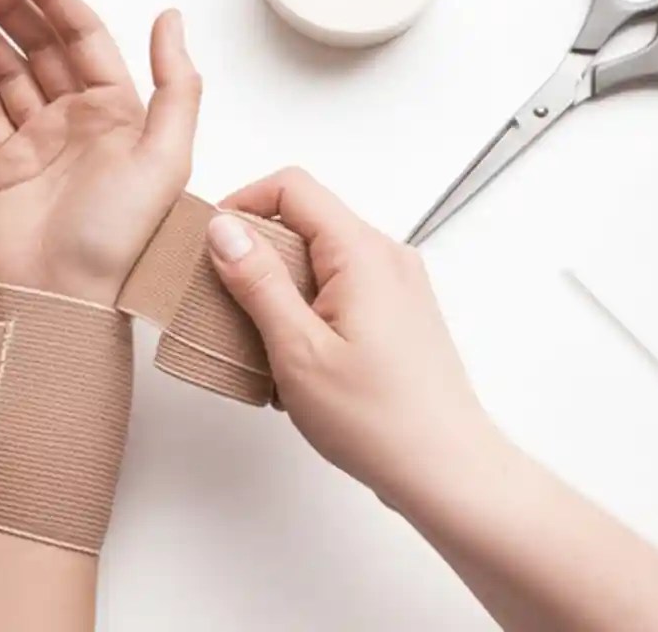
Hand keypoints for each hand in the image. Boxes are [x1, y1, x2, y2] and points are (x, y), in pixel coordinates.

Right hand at [0, 0, 201, 304]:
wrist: (68, 300)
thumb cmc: (119, 241)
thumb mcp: (166, 159)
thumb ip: (175, 87)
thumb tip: (171, 20)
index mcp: (119, 112)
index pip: (80, 34)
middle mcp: (80, 121)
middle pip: (41, 44)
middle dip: (9, 3)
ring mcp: (41, 143)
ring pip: (10, 72)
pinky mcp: (6, 167)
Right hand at [205, 169, 497, 504]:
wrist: (446, 471)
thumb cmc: (379, 420)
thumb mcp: (297, 350)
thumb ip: (258, 282)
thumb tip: (225, 229)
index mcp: (362, 253)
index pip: (293, 188)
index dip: (243, 204)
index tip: (211, 245)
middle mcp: (386, 257)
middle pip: (306, 222)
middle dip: (256, 255)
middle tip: (225, 304)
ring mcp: (397, 285)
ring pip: (320, 259)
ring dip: (279, 290)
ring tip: (261, 345)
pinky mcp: (398, 314)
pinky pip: (340, 289)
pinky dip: (307, 311)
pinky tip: (294, 362)